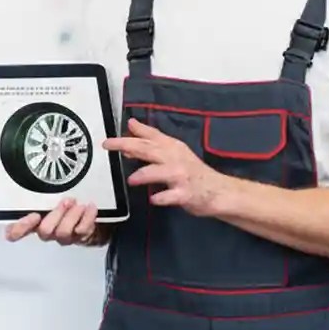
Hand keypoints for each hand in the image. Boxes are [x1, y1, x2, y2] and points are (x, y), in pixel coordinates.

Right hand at [4, 198, 98, 245]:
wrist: (85, 216)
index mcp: (32, 221)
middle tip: (66, 201)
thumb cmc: (63, 203)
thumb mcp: (49, 194)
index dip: (20, 227)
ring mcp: (61, 237)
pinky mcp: (77, 239)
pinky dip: (87, 218)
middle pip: (44, 231)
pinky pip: (81, 232)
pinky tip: (89, 208)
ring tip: (79, 204)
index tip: (33, 215)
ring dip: (73, 215)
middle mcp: (45, 231)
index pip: (14, 231)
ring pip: (63, 232)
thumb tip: (38, 170)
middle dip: (57, 214)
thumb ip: (42, 190)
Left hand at [105, 118, 226, 217]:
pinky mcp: (185, 194)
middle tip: (109, 145)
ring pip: (159, 172)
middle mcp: (175, 158)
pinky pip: (171, 196)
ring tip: (131, 179)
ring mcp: (181, 177)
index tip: (111, 137)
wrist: (219, 191)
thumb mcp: (174, 153)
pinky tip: (153, 199)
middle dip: (127, 146)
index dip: (131, 134)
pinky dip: (161, 198)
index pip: (150, 137)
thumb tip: (130, 130)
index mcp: (172, 147)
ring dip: (144, 174)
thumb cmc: (193, 172)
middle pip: (149, 149)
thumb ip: (152, 142)